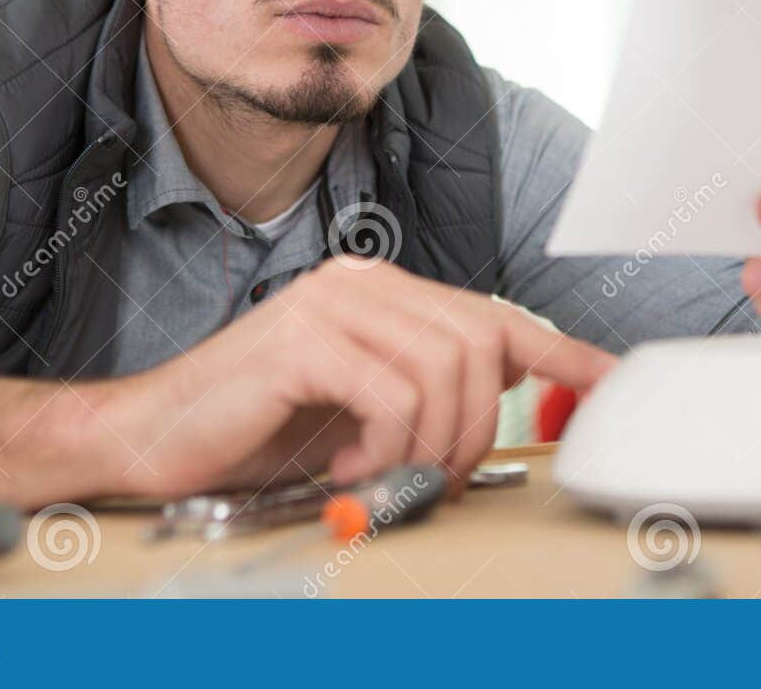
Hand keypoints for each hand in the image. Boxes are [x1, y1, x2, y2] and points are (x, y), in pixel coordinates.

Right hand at [91, 259, 614, 497]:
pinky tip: (348, 466)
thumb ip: (424, 401)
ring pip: (447, 370)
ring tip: (386, 474)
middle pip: (480, 346)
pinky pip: (394, 395)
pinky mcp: (303, 338)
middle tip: (435, 476)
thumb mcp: (360, 416)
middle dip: (477, 428)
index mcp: (384, 296)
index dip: (561, 355)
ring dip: (431, 444)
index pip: (494, 317)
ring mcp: (332, 304)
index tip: (610, 385)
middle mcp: (363, 285)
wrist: (150, 439)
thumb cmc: (255, 433)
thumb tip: (500, 423)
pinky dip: (385, 448)